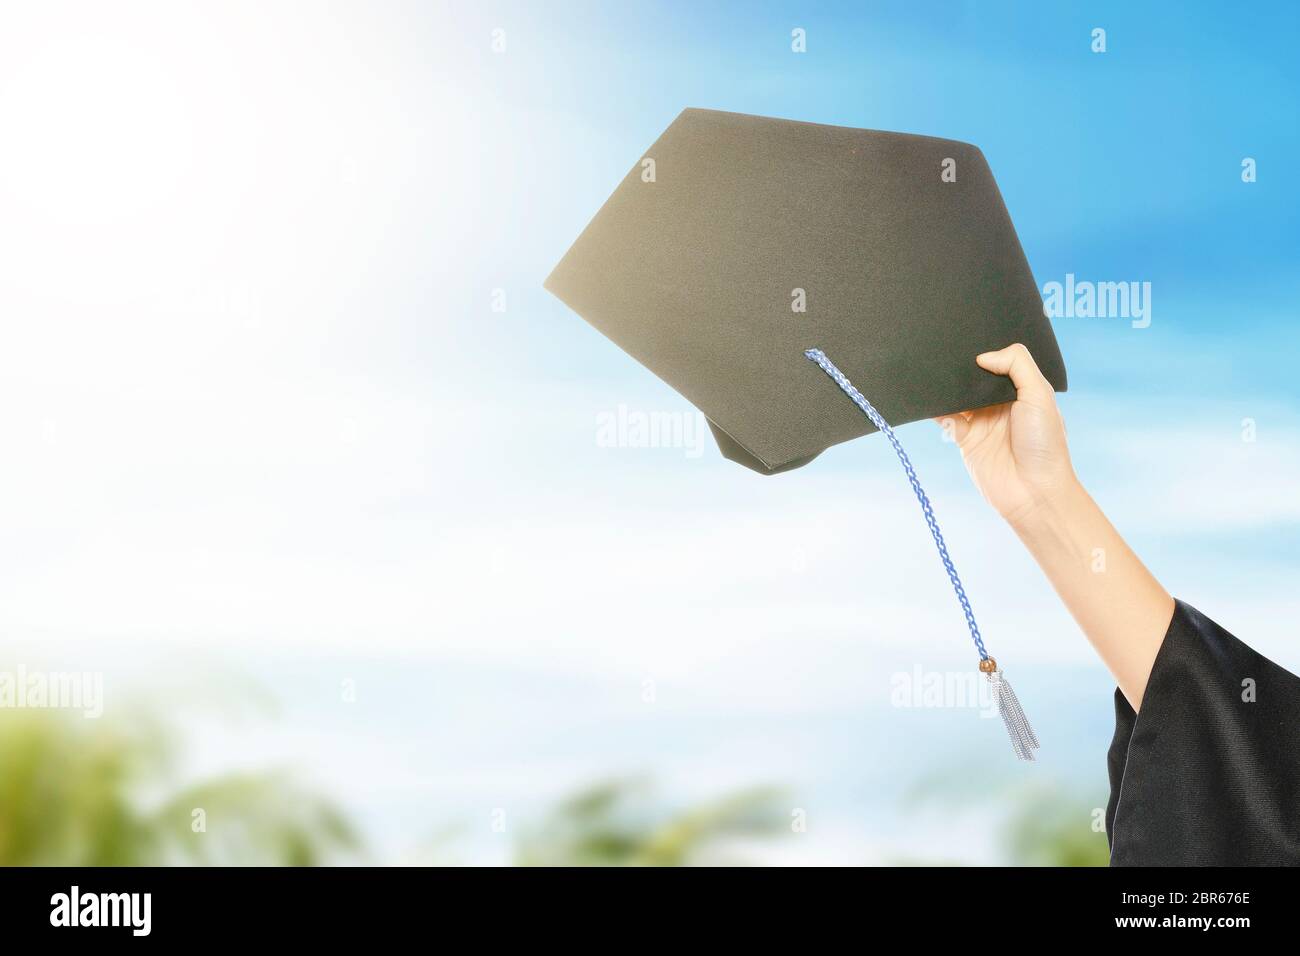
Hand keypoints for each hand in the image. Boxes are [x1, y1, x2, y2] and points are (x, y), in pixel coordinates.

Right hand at [938, 343, 1077, 526]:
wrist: (1034, 491)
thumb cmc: (1045, 444)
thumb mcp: (1040, 394)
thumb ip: (1016, 365)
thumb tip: (982, 357)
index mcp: (1023, 391)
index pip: (1000, 364)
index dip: (987, 353)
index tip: (969, 341)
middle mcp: (1001, 405)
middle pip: (975, 379)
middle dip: (963, 368)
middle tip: (946, 351)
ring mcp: (981, 422)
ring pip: (958, 397)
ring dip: (946, 387)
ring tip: (934, 371)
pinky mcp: (965, 440)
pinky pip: (945, 418)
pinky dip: (935, 409)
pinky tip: (929, 398)